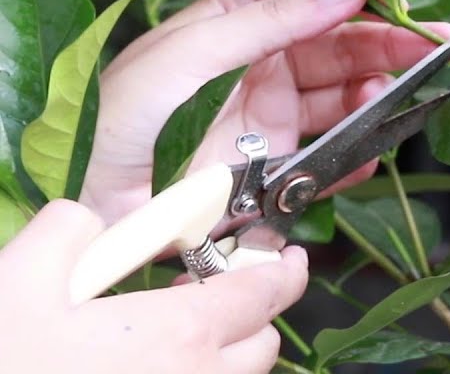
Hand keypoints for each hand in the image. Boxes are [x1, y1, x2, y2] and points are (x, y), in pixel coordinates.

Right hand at [0, 199, 307, 372]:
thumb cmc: (6, 360)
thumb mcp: (21, 277)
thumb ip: (71, 229)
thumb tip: (91, 221)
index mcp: (180, 333)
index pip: (266, 295)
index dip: (286, 271)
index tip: (290, 258)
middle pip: (262, 346)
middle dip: (251, 315)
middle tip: (210, 294)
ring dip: (222, 355)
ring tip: (171, 336)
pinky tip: (140, 366)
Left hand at [79, 0, 449, 225]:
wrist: (91, 199)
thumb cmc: (122, 110)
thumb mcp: (195, 47)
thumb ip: (275, 19)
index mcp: (240, 23)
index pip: (319, 5)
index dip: (366, 5)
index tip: (407, 8)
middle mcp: (263, 66)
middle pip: (342, 51)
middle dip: (390, 48)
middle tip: (434, 49)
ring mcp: (273, 118)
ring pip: (344, 101)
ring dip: (375, 97)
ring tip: (388, 98)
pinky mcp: (276, 169)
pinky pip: (332, 158)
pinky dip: (360, 154)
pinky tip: (375, 147)